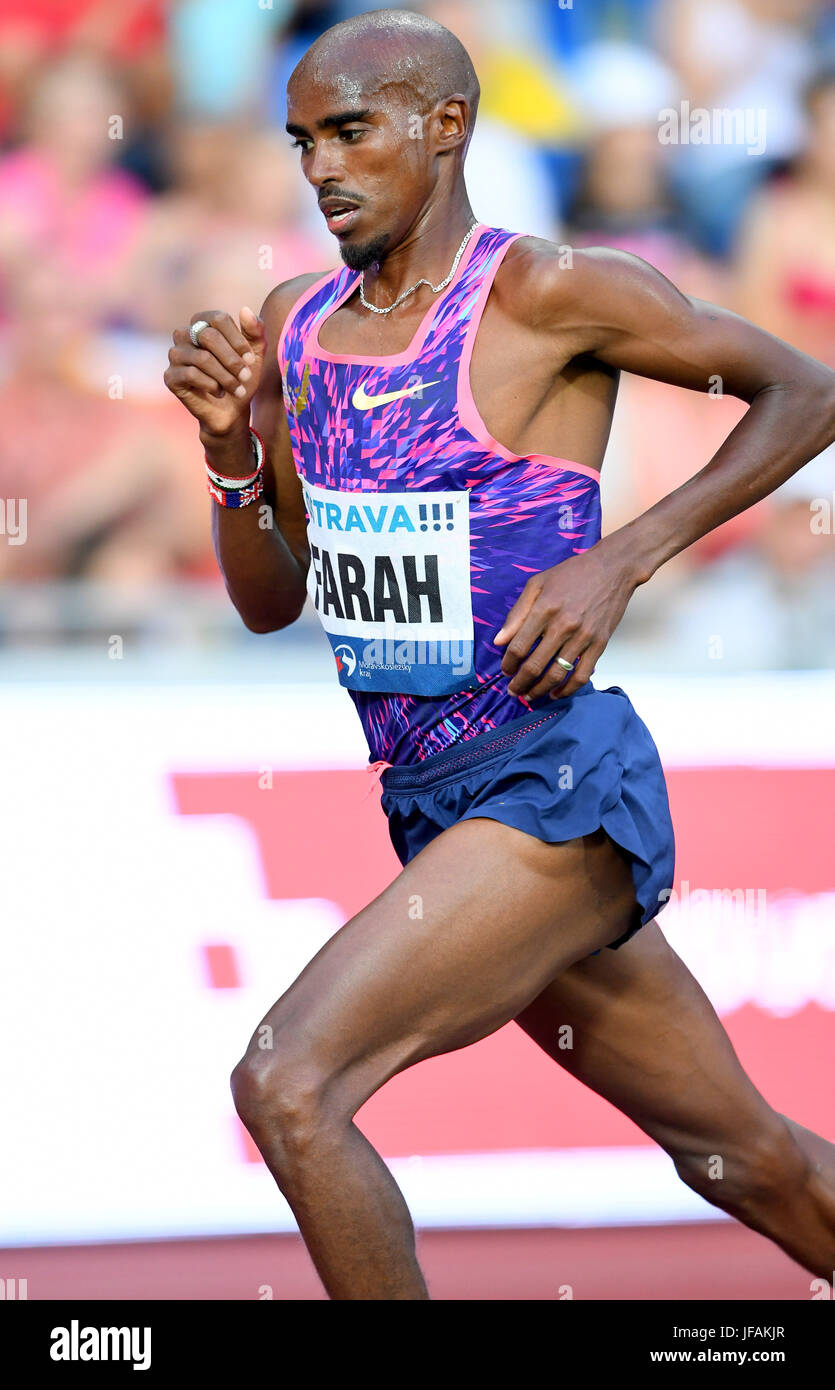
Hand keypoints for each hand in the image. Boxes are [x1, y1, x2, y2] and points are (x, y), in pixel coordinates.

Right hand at [164, 308, 266, 436]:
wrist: (232, 410)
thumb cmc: (242, 378)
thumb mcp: (255, 355)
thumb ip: (255, 332)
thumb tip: (245, 310)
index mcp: (203, 323)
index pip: (218, 319)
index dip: (237, 339)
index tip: (250, 359)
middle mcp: (185, 334)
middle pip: (209, 336)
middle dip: (232, 360)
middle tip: (245, 377)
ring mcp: (175, 355)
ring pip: (202, 358)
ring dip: (225, 376)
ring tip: (236, 388)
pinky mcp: (170, 376)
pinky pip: (190, 374)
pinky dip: (211, 384)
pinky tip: (219, 392)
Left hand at [493, 543, 637, 699]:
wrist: (613, 569)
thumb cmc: (572, 574)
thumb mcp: (537, 583)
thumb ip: (517, 613)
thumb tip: (499, 640)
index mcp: (544, 609)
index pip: (518, 646)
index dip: (508, 664)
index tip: (505, 671)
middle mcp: (563, 625)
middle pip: (534, 665)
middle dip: (520, 683)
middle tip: (513, 691)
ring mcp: (583, 637)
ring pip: (556, 674)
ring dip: (540, 690)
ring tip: (530, 696)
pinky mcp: (600, 644)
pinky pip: (582, 675)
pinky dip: (567, 689)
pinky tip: (556, 693)